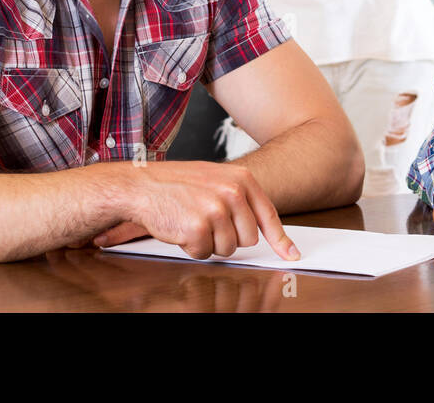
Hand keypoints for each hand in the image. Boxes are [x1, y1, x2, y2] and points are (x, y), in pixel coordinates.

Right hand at [111, 161, 299, 260]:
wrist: (141, 185)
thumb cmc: (177, 184)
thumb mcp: (217, 180)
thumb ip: (241, 199)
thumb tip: (263, 228)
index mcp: (242, 180)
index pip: (269, 215)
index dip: (281, 240)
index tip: (291, 254)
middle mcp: (233, 193)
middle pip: (248, 239)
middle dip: (228, 238)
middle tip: (207, 222)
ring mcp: (216, 210)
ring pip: (227, 249)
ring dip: (208, 242)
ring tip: (192, 221)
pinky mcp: (198, 228)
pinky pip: (204, 253)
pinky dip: (191, 247)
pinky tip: (181, 228)